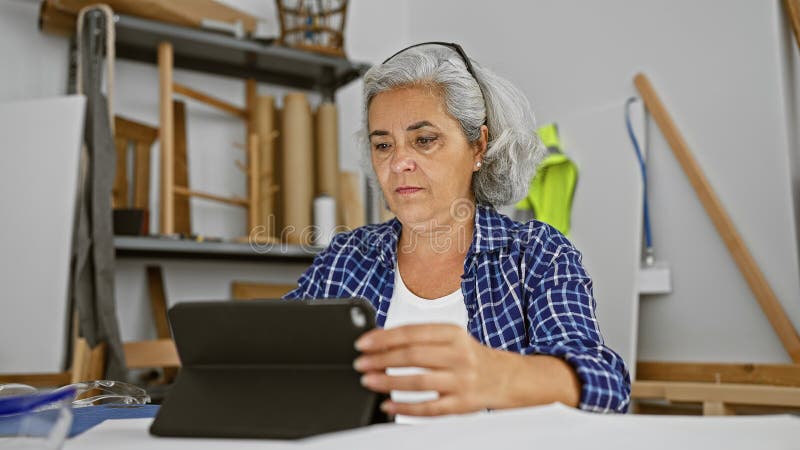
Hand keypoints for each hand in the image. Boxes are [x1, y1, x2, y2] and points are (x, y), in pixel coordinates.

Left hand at [353, 324, 501, 416]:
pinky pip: (429, 409)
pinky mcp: (461, 404)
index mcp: (452, 334)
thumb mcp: (448, 338)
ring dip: (388, 382)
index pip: (412, 332)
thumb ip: (418, 337)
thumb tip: (379, 338)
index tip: (363, 343)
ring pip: (419, 382)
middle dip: (381, 360)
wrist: (504, 377)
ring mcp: (461, 381)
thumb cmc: (469, 356)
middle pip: (413, 356)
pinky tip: (388, 405)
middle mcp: (458, 355)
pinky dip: (405, 408)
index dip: (384, 337)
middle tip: (361, 363)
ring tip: (368, 381)